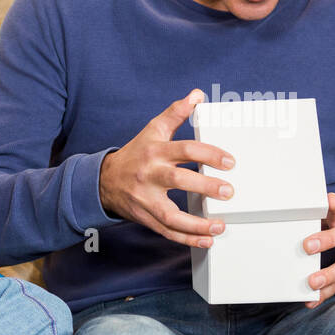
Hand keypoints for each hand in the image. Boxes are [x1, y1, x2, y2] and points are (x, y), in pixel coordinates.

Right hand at [98, 88, 236, 247]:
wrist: (104, 181)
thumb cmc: (135, 154)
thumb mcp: (153, 130)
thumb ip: (176, 113)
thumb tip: (197, 95)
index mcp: (155, 151)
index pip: (185, 149)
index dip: (209, 154)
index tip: (230, 162)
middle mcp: (150, 175)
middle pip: (178, 180)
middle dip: (206, 186)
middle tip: (229, 191)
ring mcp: (146, 199)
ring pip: (171, 215)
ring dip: (197, 223)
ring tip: (220, 225)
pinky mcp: (146, 217)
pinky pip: (168, 231)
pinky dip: (188, 238)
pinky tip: (207, 239)